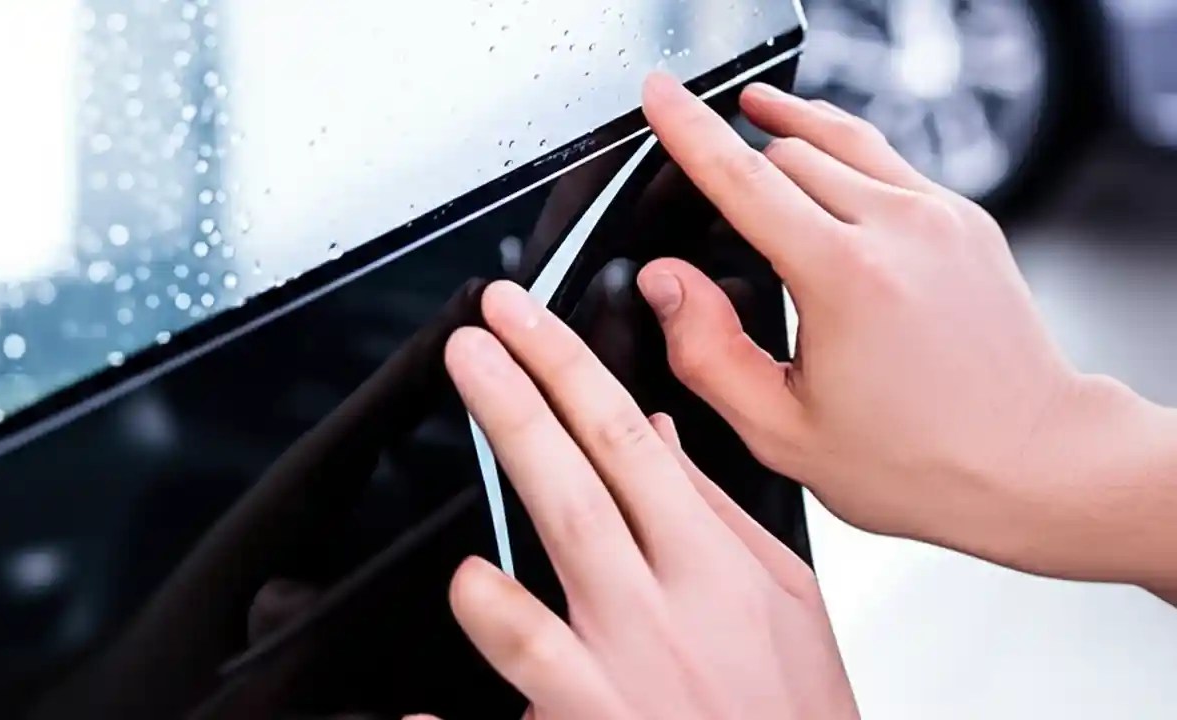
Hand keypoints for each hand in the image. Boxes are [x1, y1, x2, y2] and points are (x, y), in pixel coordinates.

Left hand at [435, 281, 857, 718]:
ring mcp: (617, 675)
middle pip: (576, 490)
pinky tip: (437, 642)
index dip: (569, 369)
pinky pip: (516, 686)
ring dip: (491, 547)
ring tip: (464, 478)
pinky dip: (471, 663)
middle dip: (518, 404)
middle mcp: (661, 613)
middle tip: (471, 346)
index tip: (523, 322)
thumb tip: (658, 431)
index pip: (629, 442)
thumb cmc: (792, 707)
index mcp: (713, 565)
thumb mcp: (784, 595)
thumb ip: (713, 507)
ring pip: (538, 593)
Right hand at [636, 73, 1176, 588]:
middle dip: (737, 152)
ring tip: (754, 115)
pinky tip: (824, 168)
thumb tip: (665, 283)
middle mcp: (901, 229)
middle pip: (790, 150)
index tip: (659, 96)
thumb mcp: (784, 431)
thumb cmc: (917, 463)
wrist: (1033, 463)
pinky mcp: (967, 218)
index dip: (689, 130)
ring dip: (788, 129)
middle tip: (702, 174)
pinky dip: (842, 154)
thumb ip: (708, 352)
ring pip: (842, 138)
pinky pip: (888, 159)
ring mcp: (942, 216)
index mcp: (846, 279)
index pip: (745, 179)